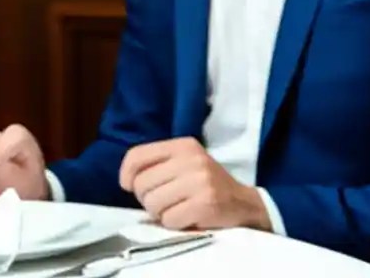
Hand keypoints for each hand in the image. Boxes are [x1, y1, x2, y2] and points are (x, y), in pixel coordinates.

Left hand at [119, 137, 270, 231]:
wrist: (243, 203)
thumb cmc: (206, 184)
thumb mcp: (184, 163)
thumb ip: (157, 165)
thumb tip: (126, 181)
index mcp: (184, 145)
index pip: (137, 156)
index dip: (126, 175)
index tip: (129, 186)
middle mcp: (192, 159)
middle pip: (142, 184)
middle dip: (148, 199)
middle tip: (167, 200)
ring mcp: (200, 181)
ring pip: (153, 204)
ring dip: (161, 213)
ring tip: (178, 208)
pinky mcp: (205, 203)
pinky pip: (169, 220)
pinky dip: (175, 224)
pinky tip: (188, 217)